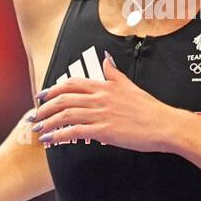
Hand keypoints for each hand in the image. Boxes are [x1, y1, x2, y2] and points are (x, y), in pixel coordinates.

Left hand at [30, 50, 182, 152]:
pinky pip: (75, 131)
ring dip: (48, 123)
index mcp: (105, 86)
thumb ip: (114, 74)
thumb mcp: (130, 85)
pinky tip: (51, 140)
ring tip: (38, 130)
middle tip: (35, 116)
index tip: (42, 96)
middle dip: (45, 108)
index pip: (72, 84)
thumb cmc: (150, 108)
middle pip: (64, 99)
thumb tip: (106, 60)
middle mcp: (100, 98)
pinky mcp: (104, 131)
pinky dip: (59, 135)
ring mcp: (101, 114)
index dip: (53, 90)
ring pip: (66, 115)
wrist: (165, 124)